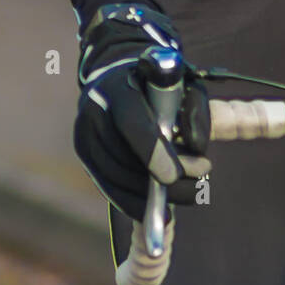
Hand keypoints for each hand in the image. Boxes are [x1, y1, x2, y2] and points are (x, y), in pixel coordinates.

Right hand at [74, 2, 210, 220]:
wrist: (120, 73)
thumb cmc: (159, 81)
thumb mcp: (184, 83)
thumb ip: (195, 110)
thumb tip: (197, 147)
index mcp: (119, 87)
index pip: (133, 123)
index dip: (153, 151)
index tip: (173, 175)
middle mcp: (94, 110)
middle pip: (125, 157)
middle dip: (163, 179)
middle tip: (200, 183)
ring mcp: (84, 133)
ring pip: (117, 177)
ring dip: (152, 194)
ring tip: (190, 191)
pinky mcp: (85, 151)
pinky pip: (109, 187)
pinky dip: (134, 202)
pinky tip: (158, 211)